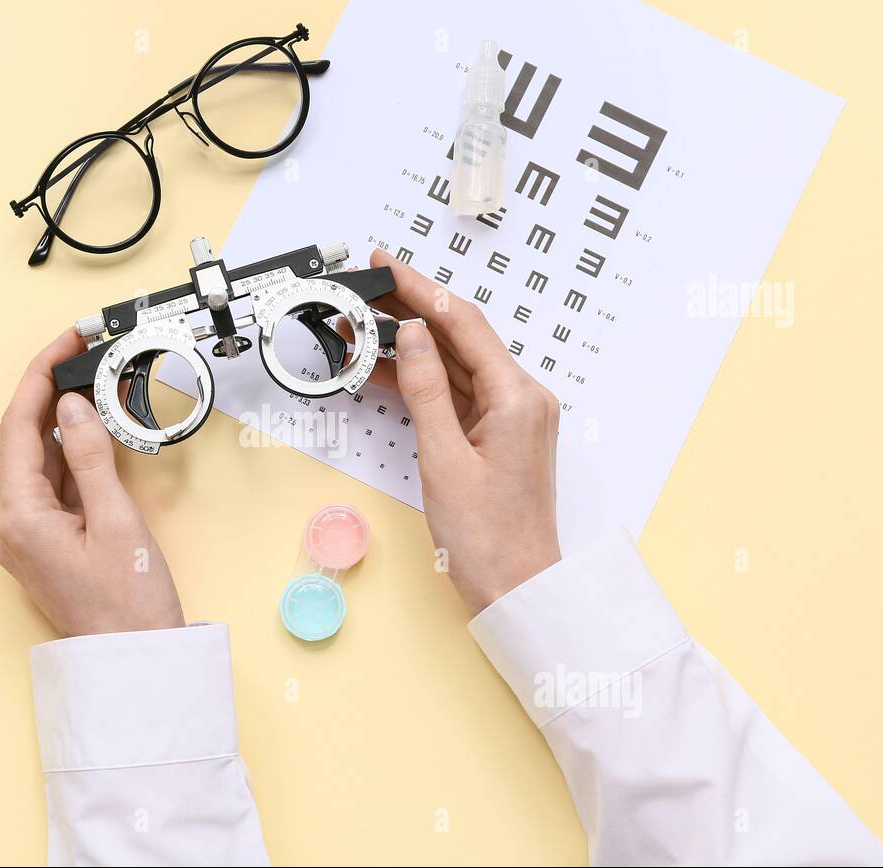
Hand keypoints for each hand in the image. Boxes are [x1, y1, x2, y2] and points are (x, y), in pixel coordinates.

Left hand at [0, 329, 185, 637]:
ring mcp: (29, 537)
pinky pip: (55, 486)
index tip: (65, 345)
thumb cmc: (128, 607)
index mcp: (19, 518)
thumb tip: (73, 406)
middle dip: (52, 394)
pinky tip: (96, 434)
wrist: (136, 663)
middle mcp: (14, 526)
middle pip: (25, 440)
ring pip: (40, 461)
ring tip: (96, 386)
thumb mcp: (116, 521)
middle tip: (83, 356)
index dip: (40, 377)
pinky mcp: (49, 544)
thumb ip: (91, 457)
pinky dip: (75, 456)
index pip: (19, 427)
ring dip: (66, 423)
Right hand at [366, 248, 561, 614]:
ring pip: (454, 364)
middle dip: (408, 312)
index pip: (463, 323)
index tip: (386, 265)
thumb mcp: (443, 459)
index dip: (420, 288)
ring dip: (410, 347)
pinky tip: (384, 370)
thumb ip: (426, 390)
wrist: (516, 587)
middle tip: (363, 292)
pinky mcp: (497, 434)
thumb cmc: (489, 538)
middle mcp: (522, 399)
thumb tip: (413, 335)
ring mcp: (511, 416)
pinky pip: (455, 394)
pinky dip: (421, 381)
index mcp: (518, 397)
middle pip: (459, 337)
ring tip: (360, 331)